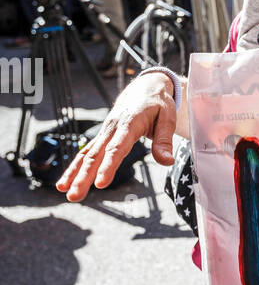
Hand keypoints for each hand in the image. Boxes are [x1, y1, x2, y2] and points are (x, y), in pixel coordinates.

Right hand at [56, 73, 177, 201]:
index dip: (108, 166)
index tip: (100, 183)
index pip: (117, 148)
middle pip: (96, 155)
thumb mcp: (168, 118)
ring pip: (86, 155)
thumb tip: (167, 162)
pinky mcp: (102, 137)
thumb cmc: (158, 104)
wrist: (144, 88)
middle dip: (84, 176)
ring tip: (64, 192)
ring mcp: (104, 133)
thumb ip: (164, 140)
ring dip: (75, 174)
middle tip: (74, 196)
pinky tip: (65, 183)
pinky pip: (85, 153)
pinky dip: (75, 167)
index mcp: (129, 123)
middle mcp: (112, 129)